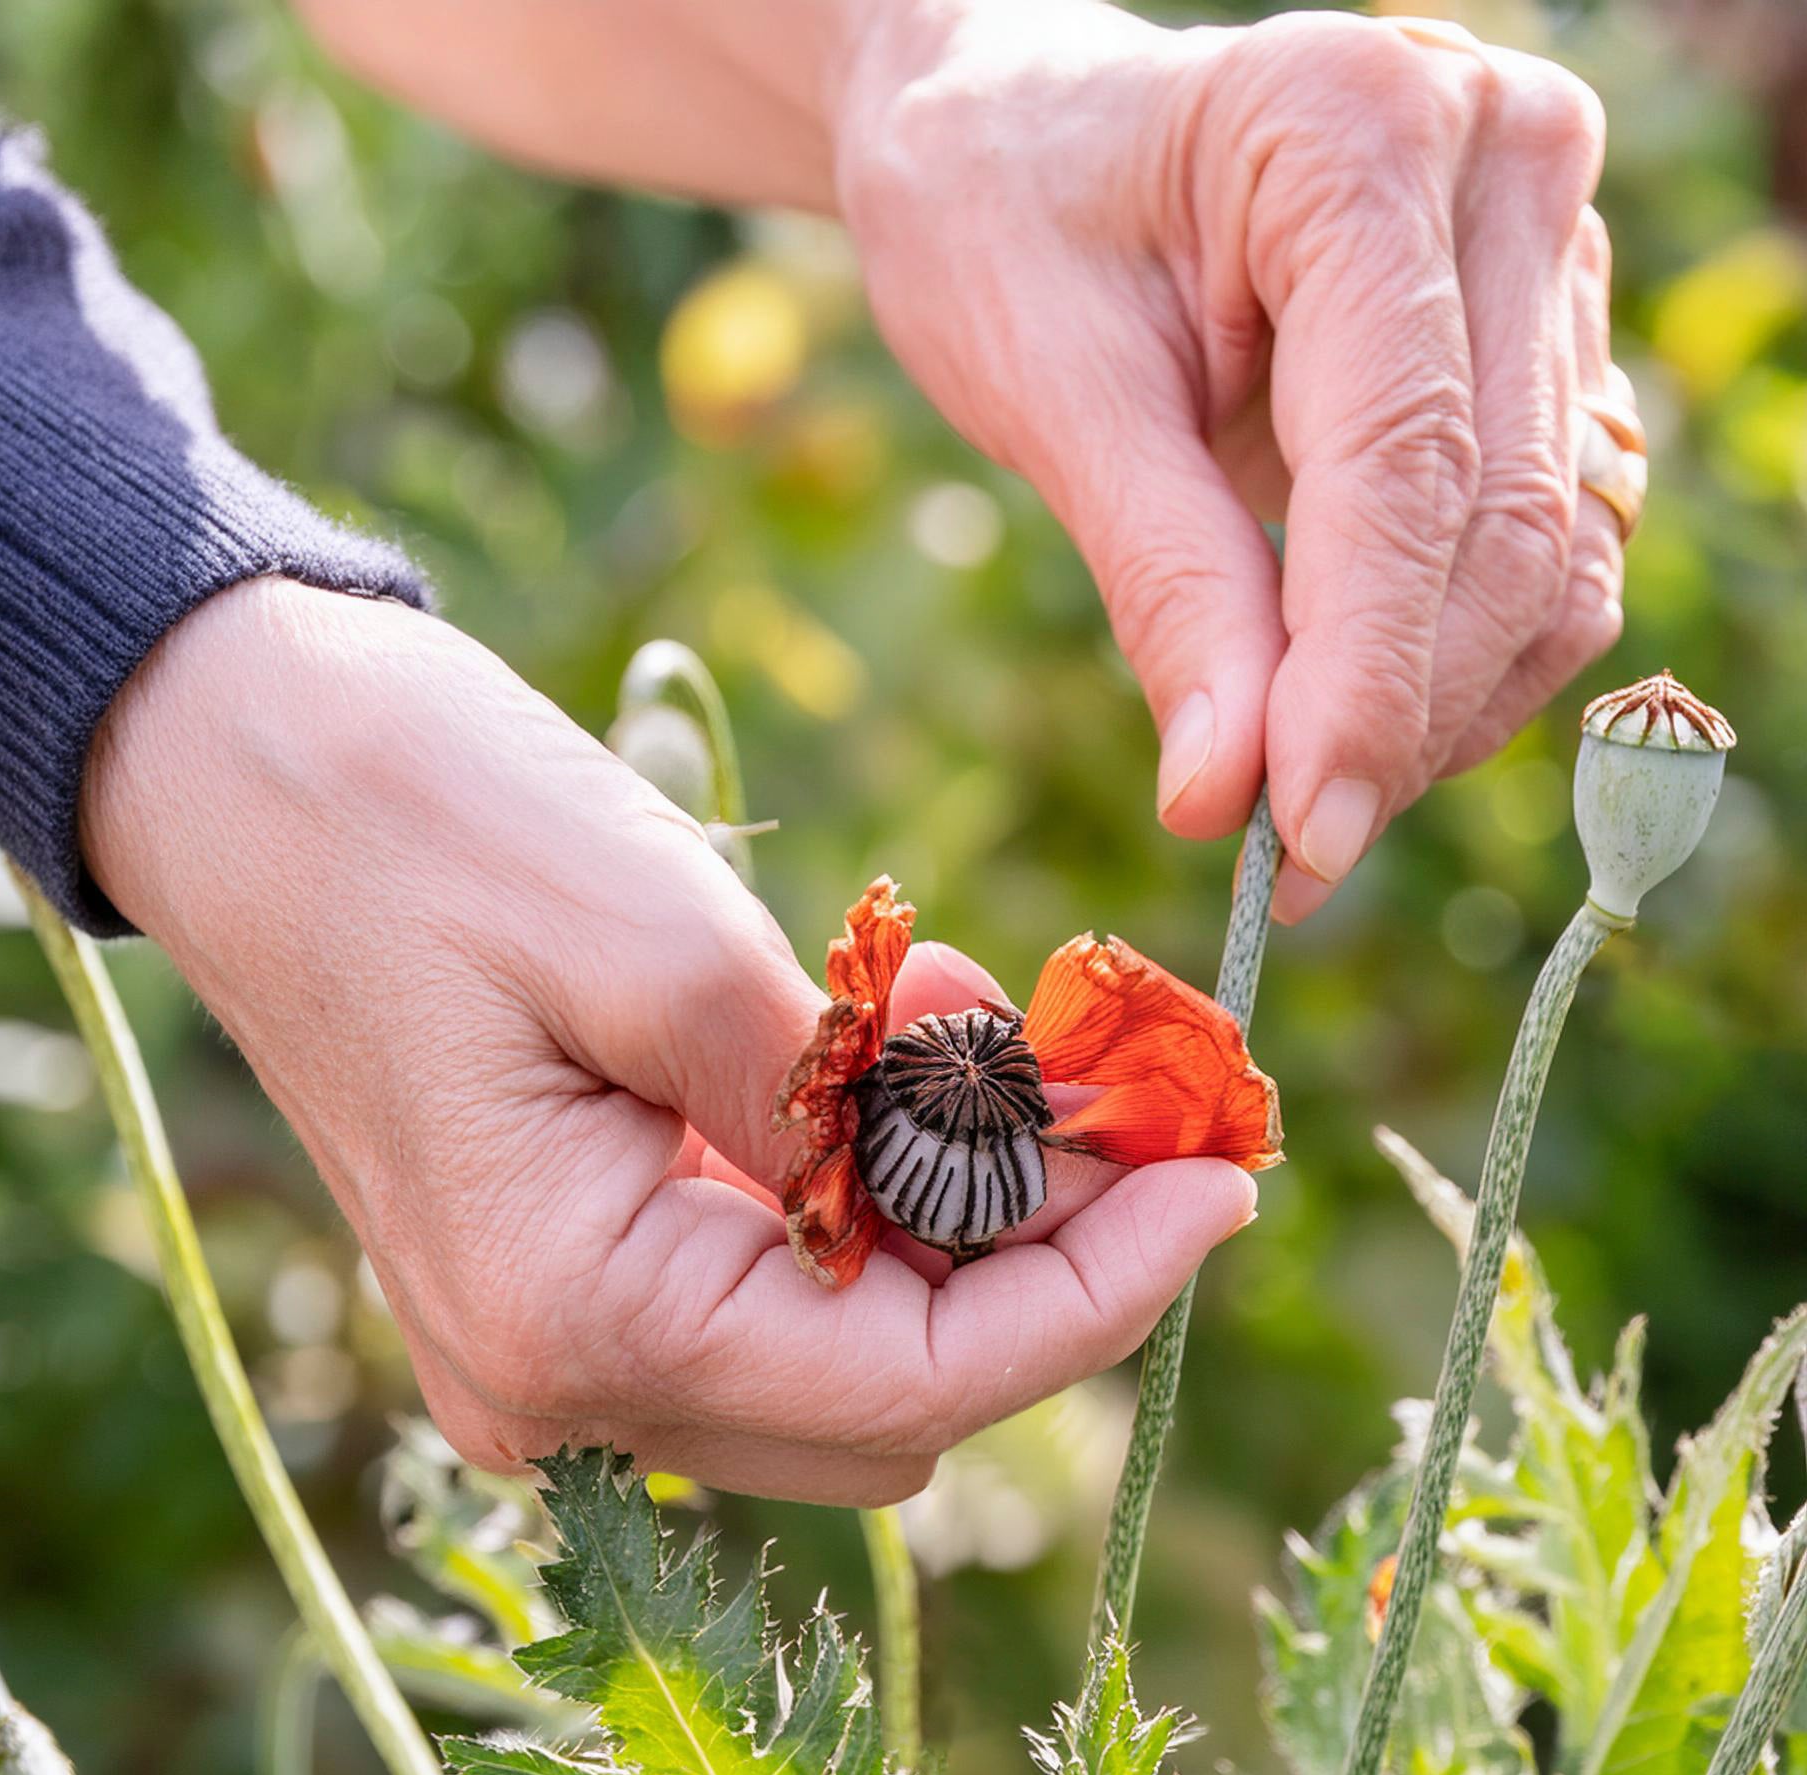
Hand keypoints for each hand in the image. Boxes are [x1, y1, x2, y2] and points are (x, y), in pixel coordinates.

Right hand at [81, 579, 1256, 1503]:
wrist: (234, 774)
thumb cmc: (420, 826)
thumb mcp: (670, 939)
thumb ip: (863, 1097)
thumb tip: (1034, 1169)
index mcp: (574, 1322)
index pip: (912, 1387)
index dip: (1099, 1294)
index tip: (1226, 1182)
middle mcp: (558, 1384)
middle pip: (893, 1398)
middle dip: (1046, 1258)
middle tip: (1135, 1099)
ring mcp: (552, 1345)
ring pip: (845, 1351)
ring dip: (964, 1219)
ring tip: (1012, 1038)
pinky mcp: (565, 1274)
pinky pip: (770, 1286)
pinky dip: (873, 1197)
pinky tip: (904, 1059)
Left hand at [833, 2, 1622, 915]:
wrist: (1025, 133)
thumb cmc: (1004, 222)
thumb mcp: (1053, 395)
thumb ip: (1165, 587)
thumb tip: (1232, 798)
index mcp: (1356, 127)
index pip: (1404, 458)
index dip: (1363, 677)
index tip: (1303, 840)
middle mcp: (1500, 159)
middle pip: (1503, 516)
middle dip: (1398, 719)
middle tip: (1290, 864)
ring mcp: (1548, 240)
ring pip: (1553, 546)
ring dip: (1442, 707)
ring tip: (1307, 806)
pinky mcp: (1546, 330)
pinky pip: (1550, 537)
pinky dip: (1463, 657)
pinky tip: (1355, 721)